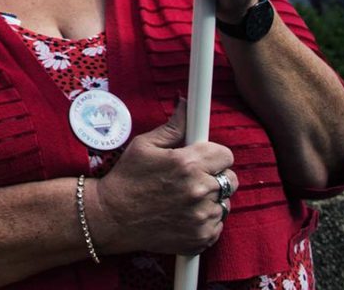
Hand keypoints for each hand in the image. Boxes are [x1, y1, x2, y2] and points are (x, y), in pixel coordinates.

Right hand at [85, 102, 234, 256]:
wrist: (111, 218)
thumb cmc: (126, 178)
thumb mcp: (143, 146)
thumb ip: (173, 127)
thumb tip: (187, 105)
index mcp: (187, 164)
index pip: (226, 155)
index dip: (214, 155)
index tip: (204, 159)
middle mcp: (199, 190)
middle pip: (231, 179)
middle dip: (215, 177)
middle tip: (192, 179)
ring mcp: (202, 216)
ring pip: (225, 203)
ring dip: (211, 200)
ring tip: (184, 199)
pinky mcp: (202, 237)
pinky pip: (218, 224)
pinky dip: (206, 221)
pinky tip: (184, 215)